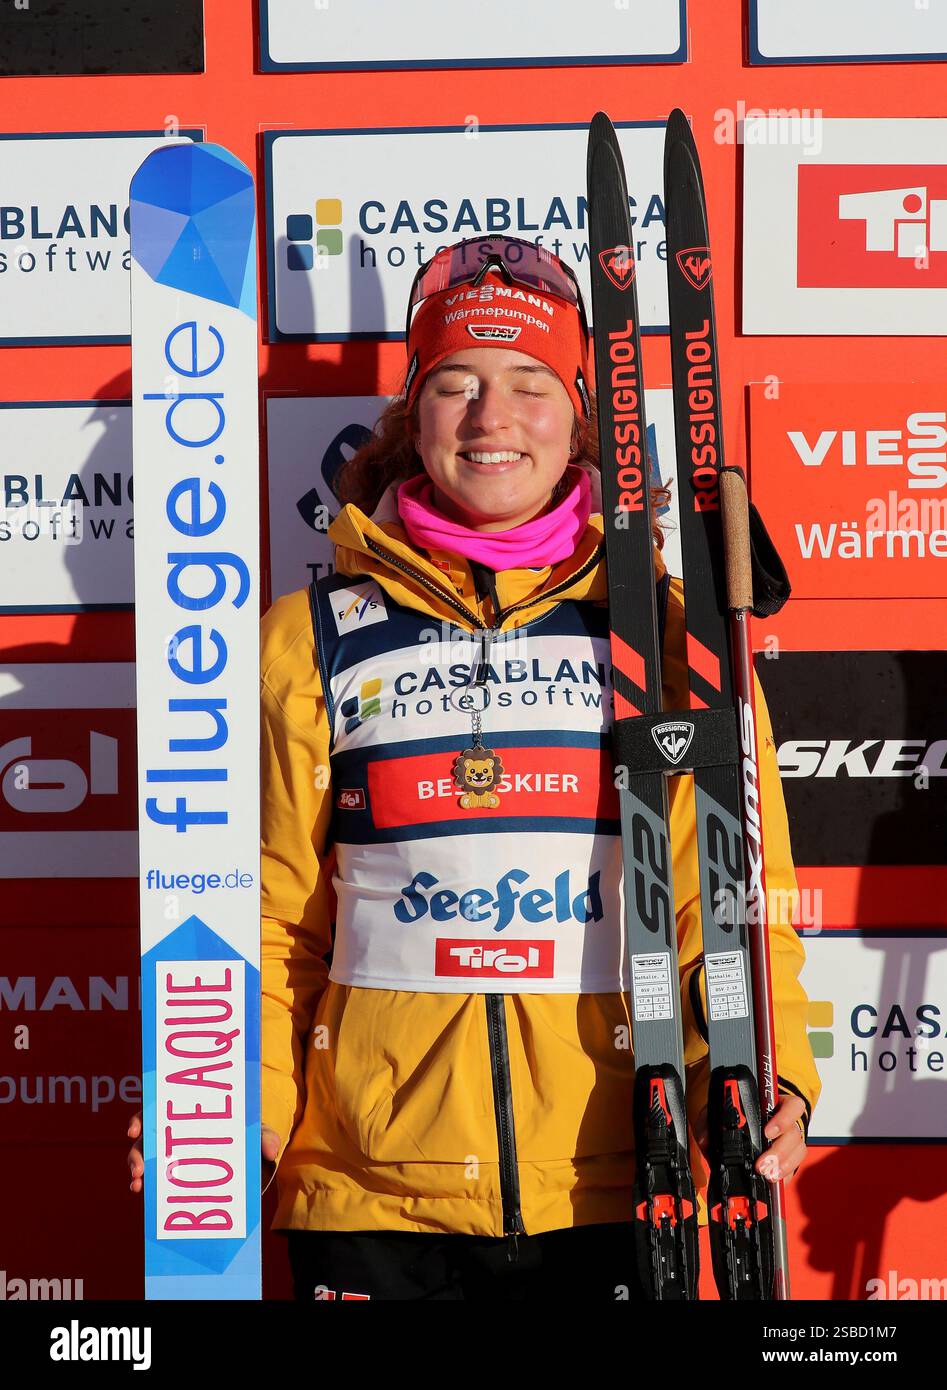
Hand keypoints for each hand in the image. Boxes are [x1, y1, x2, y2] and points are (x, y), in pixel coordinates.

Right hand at [127, 1112, 284, 1193]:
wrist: (246, 1154)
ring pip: (143, 1156)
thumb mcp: (255, 1132)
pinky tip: (142, 1192)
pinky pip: (150, 1176)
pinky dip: (143, 1183)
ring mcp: (168, 1151)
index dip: (142, 1118)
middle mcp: (172, 1130)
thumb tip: (272, 1150)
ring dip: (137, 1167)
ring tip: (138, 1182)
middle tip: (140, 1166)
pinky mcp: (168, 1171)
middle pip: (145, 1136)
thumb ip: (265, 1138)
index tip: (134, 1131)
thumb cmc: (246, 1134)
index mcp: (187, 1113)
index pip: (158, 1109)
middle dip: (137, 1151)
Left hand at [692, 1092, 807, 1183]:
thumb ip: (712, 1121)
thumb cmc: (738, 1114)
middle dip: (779, 1152)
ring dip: (783, 1166)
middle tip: (762, 1165)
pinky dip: (785, 1175)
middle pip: (794, 1135)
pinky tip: (774, 1181)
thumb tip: (705, 1139)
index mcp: (776, 1105)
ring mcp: (791, 1140)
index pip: (792, 1106)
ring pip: (798, 1152)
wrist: (745, 1124)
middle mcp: (788, 1121)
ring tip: (767, 1175)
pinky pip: (795, 1167)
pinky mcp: (791, 1157)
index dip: (783, 1119)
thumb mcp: (723, 1111)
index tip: (767, 1132)